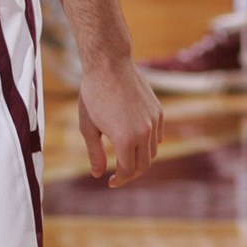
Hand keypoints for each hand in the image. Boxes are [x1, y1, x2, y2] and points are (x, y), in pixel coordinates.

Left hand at [77, 59, 163, 187]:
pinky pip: (158, 136)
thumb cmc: (93, 94)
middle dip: (131, 174)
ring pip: (152, 151)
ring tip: (125, 158)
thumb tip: (98, 174)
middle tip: (119, 175)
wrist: (109, 64)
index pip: (127, 170)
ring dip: (140, 159)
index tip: (110, 181)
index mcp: (125, 139)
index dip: (120, 179)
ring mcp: (154, 121)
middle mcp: (144, 132)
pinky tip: (136, 142)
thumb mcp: (88, 126)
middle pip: (144, 165)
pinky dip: (149, 144)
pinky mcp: (158, 111)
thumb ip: (95, 153)